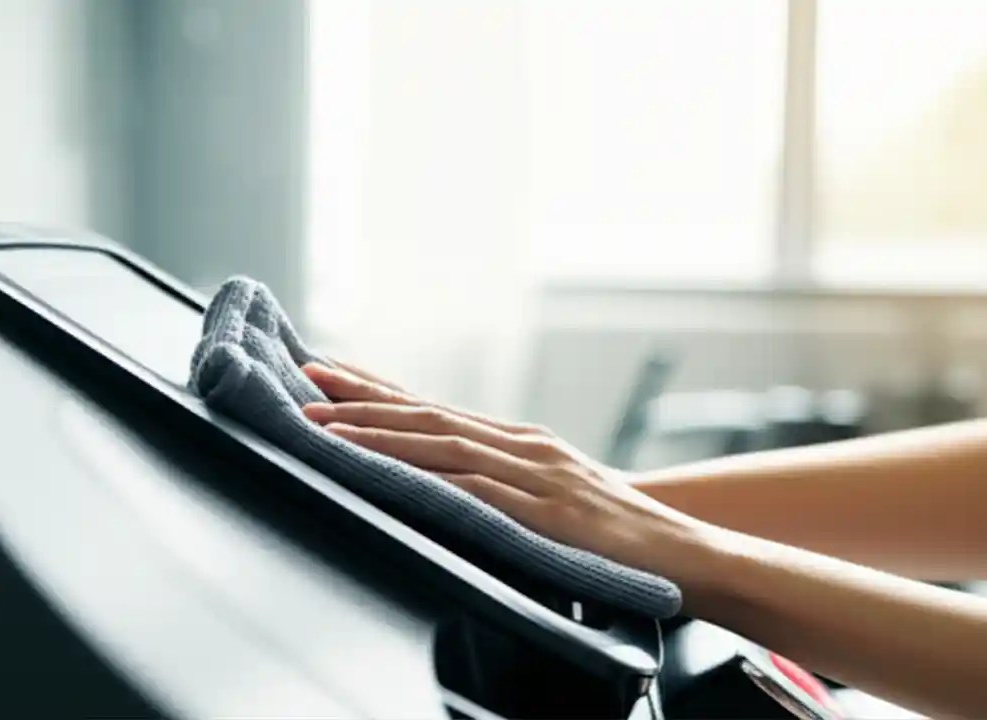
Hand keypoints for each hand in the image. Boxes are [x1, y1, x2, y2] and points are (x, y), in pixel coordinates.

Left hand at [301, 362, 698, 574]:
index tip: (326, 371)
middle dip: (361, 395)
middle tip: (305, 376)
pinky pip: (478, 490)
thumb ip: (499, 483)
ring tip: (325, 424)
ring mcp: (534, 474)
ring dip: (379, 432)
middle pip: (427, 412)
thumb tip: (442, 481)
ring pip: (443, 443)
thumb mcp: (547, 494)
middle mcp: (521, 445)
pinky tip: (394, 471)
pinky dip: (430, 476)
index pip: (433, 406)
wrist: (681, 547)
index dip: (376, 389)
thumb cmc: (611, 528)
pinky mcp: (547, 512)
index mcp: (517, 440)